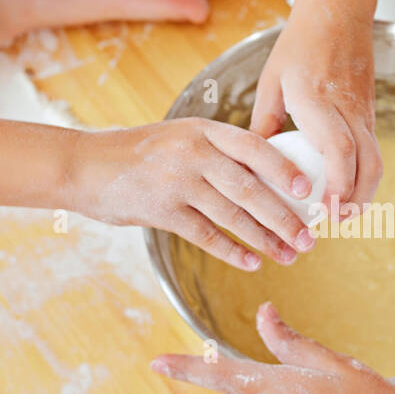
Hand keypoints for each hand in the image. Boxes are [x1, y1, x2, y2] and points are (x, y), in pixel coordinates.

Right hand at [72, 120, 316, 269]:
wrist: (85, 166)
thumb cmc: (140, 153)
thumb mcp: (181, 137)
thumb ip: (218, 150)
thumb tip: (269, 174)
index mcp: (203, 130)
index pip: (255, 147)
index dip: (285, 170)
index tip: (308, 192)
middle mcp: (193, 152)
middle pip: (251, 188)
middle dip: (284, 217)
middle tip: (309, 239)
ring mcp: (177, 182)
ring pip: (233, 215)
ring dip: (265, 239)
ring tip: (289, 256)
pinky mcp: (162, 211)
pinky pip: (205, 235)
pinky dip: (231, 251)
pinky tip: (252, 263)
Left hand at [251, 1, 382, 203]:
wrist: (338, 15)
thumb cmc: (299, 46)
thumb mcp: (271, 81)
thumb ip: (264, 122)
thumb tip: (254, 162)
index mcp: (318, 100)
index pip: (340, 149)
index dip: (339, 184)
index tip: (328, 209)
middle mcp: (347, 108)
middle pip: (367, 162)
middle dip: (356, 198)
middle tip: (336, 222)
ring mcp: (363, 111)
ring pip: (376, 159)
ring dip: (365, 192)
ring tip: (345, 215)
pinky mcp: (369, 113)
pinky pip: (373, 150)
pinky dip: (364, 176)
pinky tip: (349, 192)